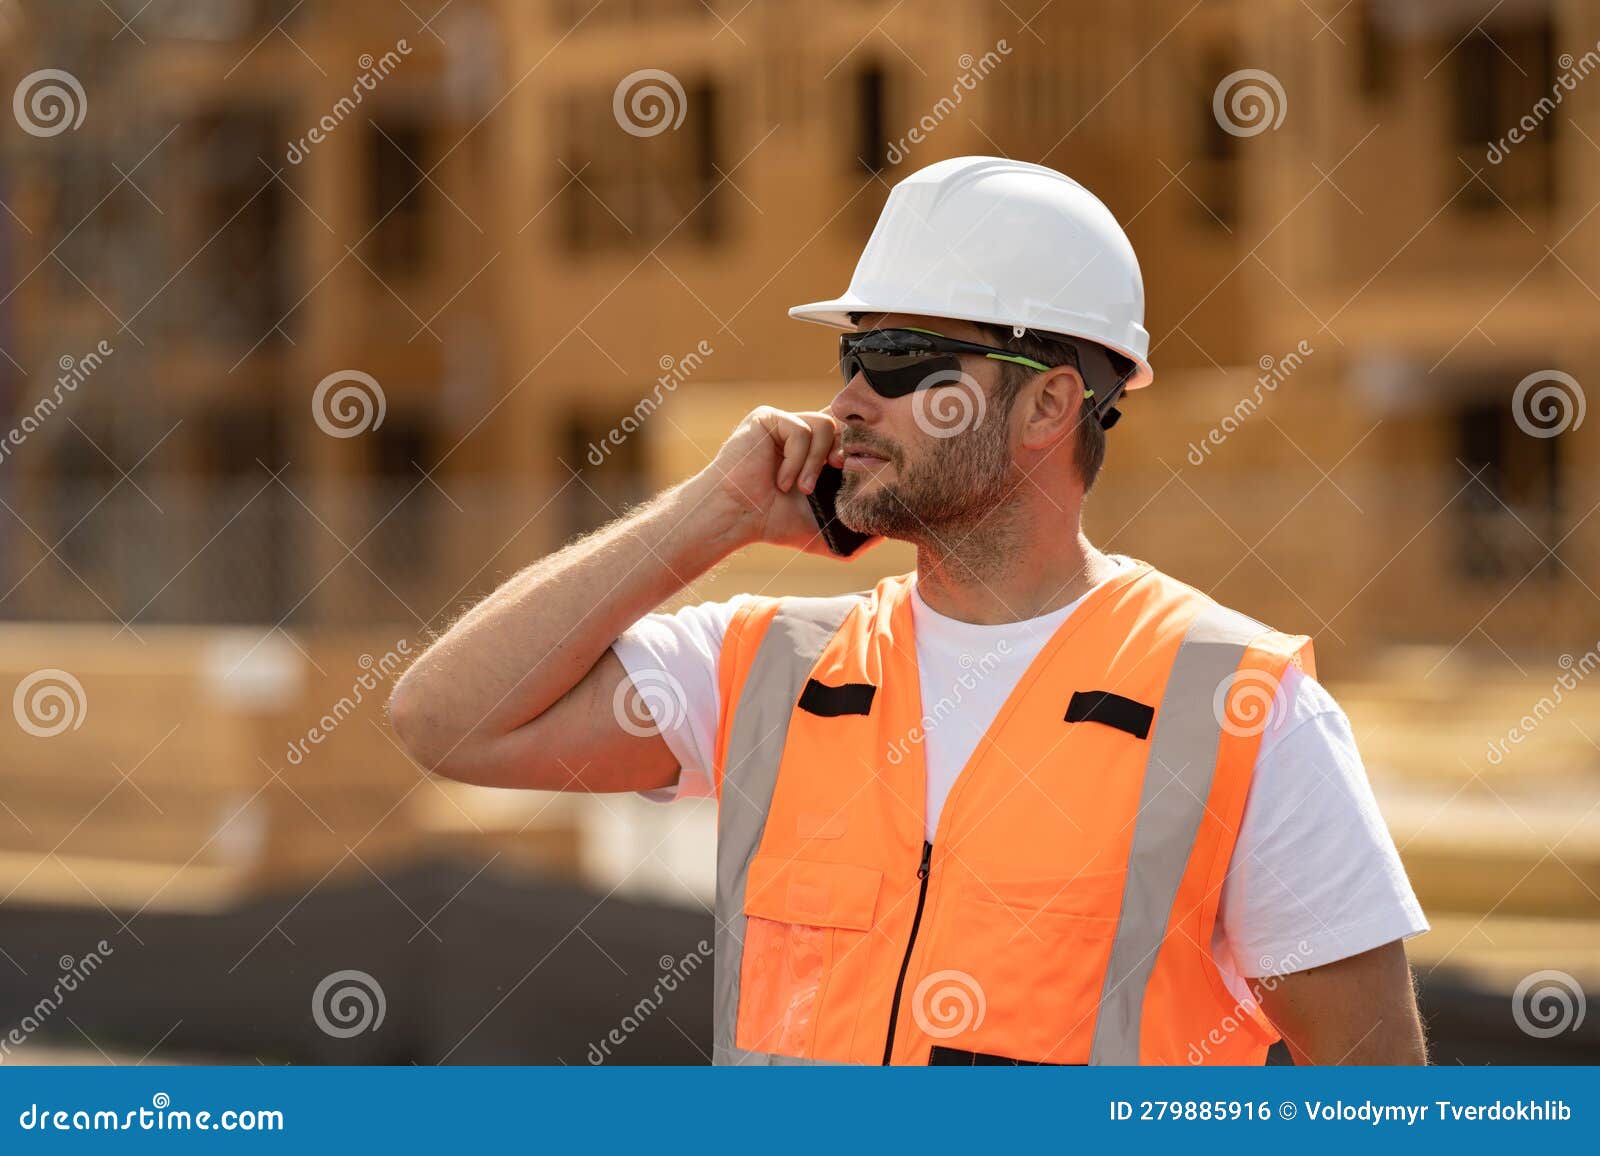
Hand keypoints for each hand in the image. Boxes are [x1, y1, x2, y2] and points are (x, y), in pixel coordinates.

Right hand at [695, 406, 869, 557]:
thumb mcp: (824, 530)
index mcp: (817, 451)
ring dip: (816, 463)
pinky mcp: (768, 418)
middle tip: (837, 476)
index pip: (851, 436)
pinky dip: (796, 460)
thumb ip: (855, 531)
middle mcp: (803, 432)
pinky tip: (782, 481)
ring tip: (801, 489)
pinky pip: (799, 429)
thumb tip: (888, 532)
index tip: (854, 476)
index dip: (861, 451)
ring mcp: (785, 423)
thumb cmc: (774, 524)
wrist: (737, 518)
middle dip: (847, 452)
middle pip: (844, 425)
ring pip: (825, 426)